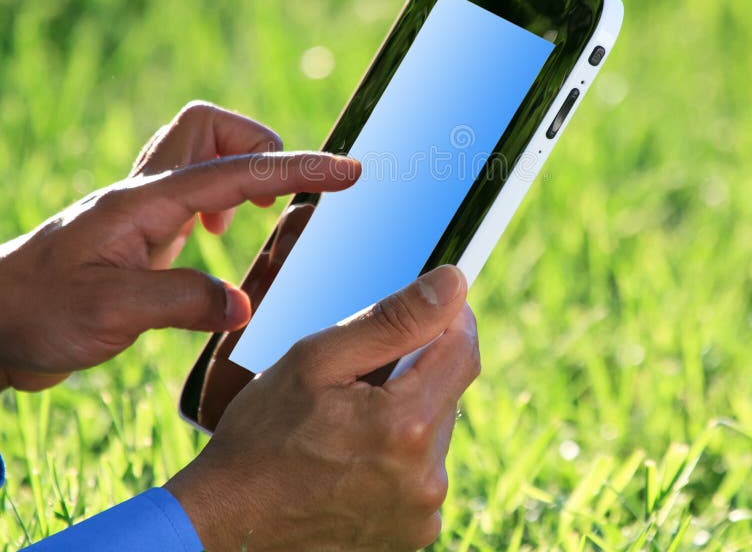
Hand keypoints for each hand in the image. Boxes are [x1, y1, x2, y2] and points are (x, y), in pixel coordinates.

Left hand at [0, 102, 359, 391]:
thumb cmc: (38, 312)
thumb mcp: (110, 311)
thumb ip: (183, 302)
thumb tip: (243, 303)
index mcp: (145, 200)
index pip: (236, 170)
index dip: (297, 169)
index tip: (347, 172)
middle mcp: (148, 192)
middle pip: (211, 126)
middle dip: (257, 147)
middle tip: (275, 196)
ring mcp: (144, 206)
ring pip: (203, 150)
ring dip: (240, 169)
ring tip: (254, 212)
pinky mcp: (144, 227)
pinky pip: (196, 185)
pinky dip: (224, 196)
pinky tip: (217, 235)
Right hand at [166, 265, 480, 551]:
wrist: (228, 524)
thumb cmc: (262, 436)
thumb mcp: (318, 360)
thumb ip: (393, 319)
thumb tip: (453, 283)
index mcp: (408, 427)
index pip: (464, 347)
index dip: (449, 317)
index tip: (426, 304)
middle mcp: (427, 478)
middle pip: (448, 388)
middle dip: (416, 366)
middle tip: (362, 369)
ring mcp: (421, 512)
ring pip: (435, 428)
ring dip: (408, 408)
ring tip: (350, 416)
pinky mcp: (412, 533)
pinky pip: (421, 470)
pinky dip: (400, 450)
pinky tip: (355, 452)